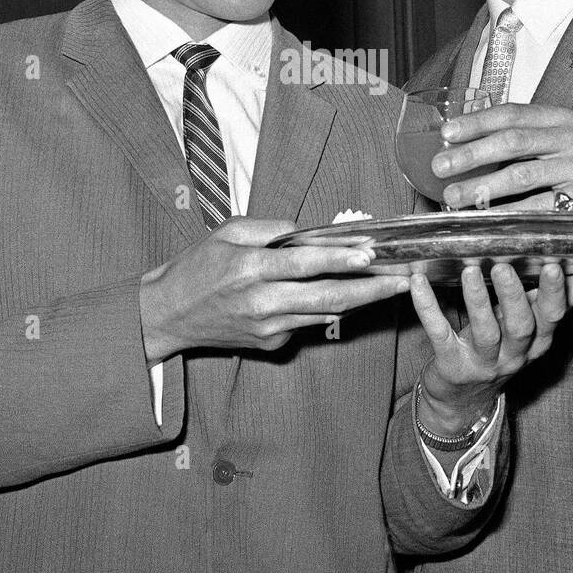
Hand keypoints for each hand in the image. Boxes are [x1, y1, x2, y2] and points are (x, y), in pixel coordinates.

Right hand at [139, 217, 409, 361]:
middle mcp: (262, 302)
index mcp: (250, 269)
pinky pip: (308, 323)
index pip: (307, 263)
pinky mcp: (269, 344)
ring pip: (325, 313)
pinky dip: (329, 309)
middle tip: (403, 280)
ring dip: (360, 301)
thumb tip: (306, 231)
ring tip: (390, 286)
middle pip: (328, 296)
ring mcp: (267, 328)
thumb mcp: (226, 232)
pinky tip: (350, 297)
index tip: (374, 253)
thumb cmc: (197, 267)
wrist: (168, 315)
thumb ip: (268, 229)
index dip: (342, 258)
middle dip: (371, 289)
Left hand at [411, 261, 572, 434]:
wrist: (461, 399)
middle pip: (520, 327)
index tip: (555, 265)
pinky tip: (419, 283)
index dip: (556, 293)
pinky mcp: (451, 365)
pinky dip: (428, 308)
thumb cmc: (497, 349)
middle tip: (504, 266)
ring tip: (469, 272)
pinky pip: (440, 334)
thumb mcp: (529, 328)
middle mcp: (513, 355)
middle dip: (514, 296)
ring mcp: (482, 363)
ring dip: (478, 301)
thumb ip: (555, 301)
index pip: (551, 317)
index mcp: (535, 342)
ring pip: (485, 332)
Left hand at [433, 103, 572, 216]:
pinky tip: (489, 222)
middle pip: (512, 141)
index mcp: (563, 118)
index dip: (476, 121)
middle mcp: (571, 138)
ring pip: (522, 176)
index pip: (513, 113)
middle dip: (470, 153)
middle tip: (439, 166)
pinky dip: (512, 216)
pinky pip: (542, 209)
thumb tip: (479, 144)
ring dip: (482, 188)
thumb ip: (536, 136)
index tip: (445, 131)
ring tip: (453, 198)